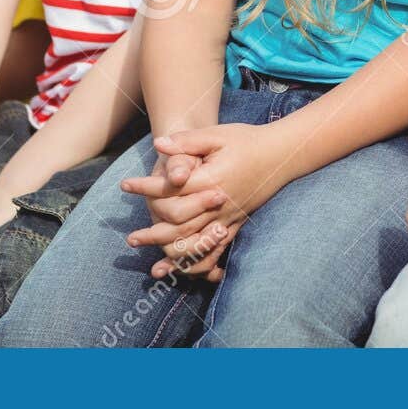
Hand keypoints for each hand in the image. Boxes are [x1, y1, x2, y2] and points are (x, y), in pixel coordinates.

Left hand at [125, 124, 290, 278]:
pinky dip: (199, 265)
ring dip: (173, 257)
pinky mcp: (236, 225)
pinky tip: (187, 273)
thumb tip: (159, 145)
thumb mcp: (218, 135)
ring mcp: (229, 218)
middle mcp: (219, 204)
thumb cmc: (247, 141)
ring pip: (197, 244)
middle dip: (153, 233)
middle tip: (130, 239)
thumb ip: (188, 141)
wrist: (281, 154)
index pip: (171, 189)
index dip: (146, 188)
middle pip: (180, 225)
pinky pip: (217, 251)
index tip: (126, 186)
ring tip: (152, 266)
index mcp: (211, 180)